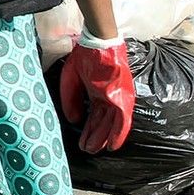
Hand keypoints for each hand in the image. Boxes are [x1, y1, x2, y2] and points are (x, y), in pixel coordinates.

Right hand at [58, 36, 135, 152]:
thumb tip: (74, 120)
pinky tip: (113, 144)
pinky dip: (118, 132)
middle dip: (95, 136)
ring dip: (106, 137)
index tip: (81, 141)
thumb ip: (71, 100)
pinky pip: (123, 119)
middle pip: (103, 121)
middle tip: (88, 149)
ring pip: (112, 123)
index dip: (88, 129)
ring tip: (98, 150)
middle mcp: (108, 97)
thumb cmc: (84, 58)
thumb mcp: (70, 80)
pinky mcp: (122, 97)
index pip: (93, 115)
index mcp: (96, 92)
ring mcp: (116, 98)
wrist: (98, 44)